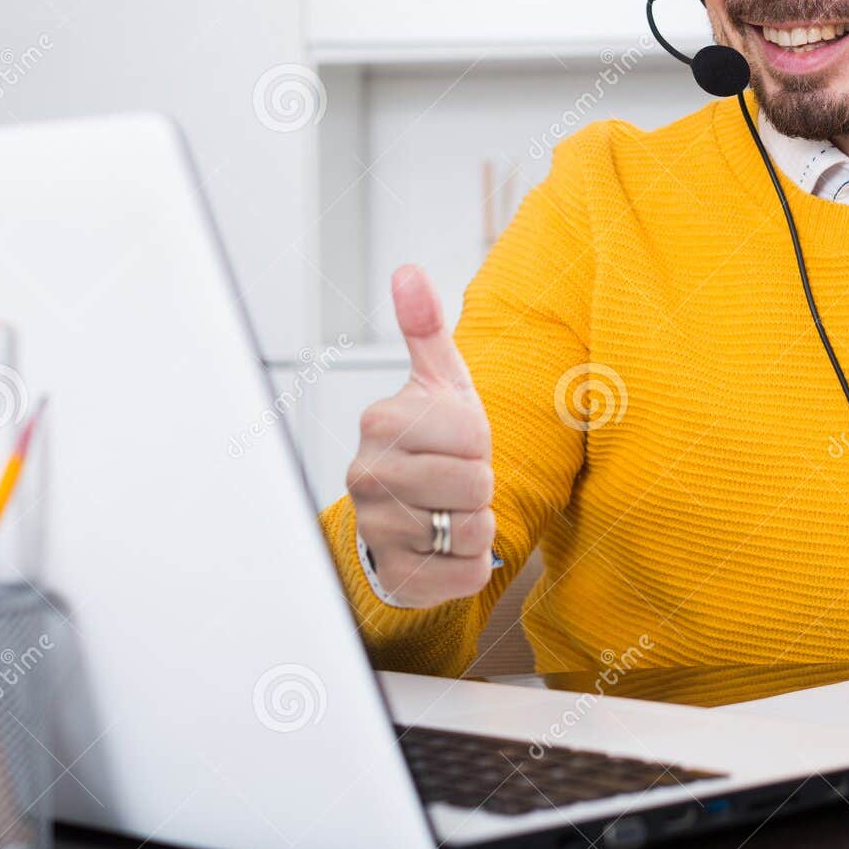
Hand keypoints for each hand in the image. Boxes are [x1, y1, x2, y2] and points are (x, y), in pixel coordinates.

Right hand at [346, 264, 496, 606]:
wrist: (403, 509)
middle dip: (480, 483)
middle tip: (455, 476)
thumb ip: (425, 327)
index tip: (458, 440)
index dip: (481, 441)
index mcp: (381, 422)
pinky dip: (470, 564)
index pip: (473, 436)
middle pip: (475, 486)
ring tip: (449, 507)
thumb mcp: (437, 380)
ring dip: (476, 522)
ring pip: (472, 532)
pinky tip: (445, 544)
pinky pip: (464, 575)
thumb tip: (407, 271)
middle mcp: (367, 476)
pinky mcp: (396, 578)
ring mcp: (376, 529)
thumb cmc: (431, 439)